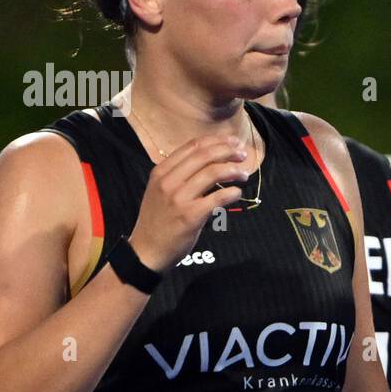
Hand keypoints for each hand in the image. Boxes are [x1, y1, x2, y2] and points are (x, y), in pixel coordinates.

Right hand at [128, 135, 248, 270]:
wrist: (146, 250)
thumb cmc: (158, 220)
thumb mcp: (160, 190)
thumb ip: (179, 174)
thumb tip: (209, 160)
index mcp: (161, 171)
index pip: (193, 146)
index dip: (217, 141)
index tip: (232, 142)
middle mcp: (168, 181)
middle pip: (204, 156)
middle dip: (228, 151)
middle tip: (243, 155)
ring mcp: (179, 198)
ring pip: (212, 173)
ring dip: (233, 171)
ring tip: (244, 174)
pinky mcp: (190, 216)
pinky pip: (217, 198)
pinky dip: (232, 193)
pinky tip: (237, 193)